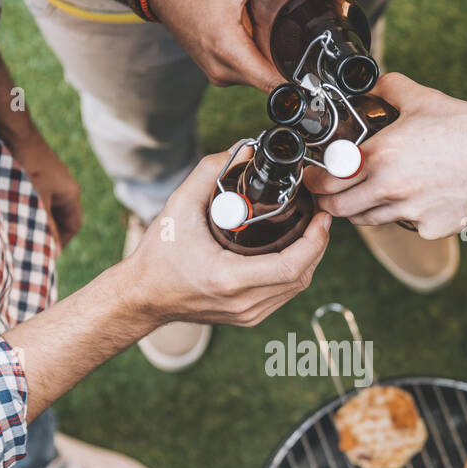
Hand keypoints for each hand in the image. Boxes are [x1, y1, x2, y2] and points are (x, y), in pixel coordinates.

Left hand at [12, 133, 83, 245]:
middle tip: (29, 244)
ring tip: (18, 230)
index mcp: (70, 193)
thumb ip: (45, 227)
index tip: (45, 252)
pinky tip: (11, 211)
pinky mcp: (34, 173)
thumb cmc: (27, 166)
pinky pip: (34, 197)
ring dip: (33, 219)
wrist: (11, 132)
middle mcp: (63, 186)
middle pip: (59, 218)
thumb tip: (51, 252)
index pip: (73, 225)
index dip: (61, 241)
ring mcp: (48, 179)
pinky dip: (26, 207)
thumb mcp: (37, 202)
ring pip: (44, 208)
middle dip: (46, 231)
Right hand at [126, 150, 330, 326]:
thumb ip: (211, 171)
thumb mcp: (180, 206)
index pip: (291, 265)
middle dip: (318, 245)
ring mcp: (248, 315)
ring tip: (310, 230)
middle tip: (320, 217)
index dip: (316, 240)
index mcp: (229, 279)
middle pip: (301, 276)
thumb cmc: (159, 255)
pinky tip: (293, 251)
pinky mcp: (248, 318)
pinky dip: (294, 273)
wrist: (143, 296)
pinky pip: (283, 296)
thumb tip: (244, 149)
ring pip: (296, 288)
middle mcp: (243, 303)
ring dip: (309, 260)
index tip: (322, 216)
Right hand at [146, 0, 328, 90]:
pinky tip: (262, 38)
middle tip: (306, 43)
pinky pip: (246, 73)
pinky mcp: (214, 70)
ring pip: (258, 79)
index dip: (299, 83)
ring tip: (282, 36)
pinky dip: (257, 59)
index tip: (319, 77)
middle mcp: (220, 69)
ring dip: (272, 62)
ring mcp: (215, 73)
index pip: (272, 83)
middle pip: (269, 81)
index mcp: (227, 48)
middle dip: (289, 66)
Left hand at [307, 74, 466, 240]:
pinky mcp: (429, 229)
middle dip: (328, 202)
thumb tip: (375, 84)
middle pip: (338, 209)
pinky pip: (403, 226)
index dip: (314, 181)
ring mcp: (409, 212)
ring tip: (366, 194)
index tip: (314, 177)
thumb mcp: (425, 99)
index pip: (327, 179)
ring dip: (360, 210)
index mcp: (380, 155)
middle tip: (329, 193)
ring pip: (366, 221)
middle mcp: (389, 188)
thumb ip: (392, 89)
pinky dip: (400, 216)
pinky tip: (410, 199)